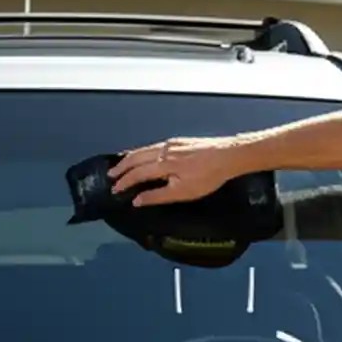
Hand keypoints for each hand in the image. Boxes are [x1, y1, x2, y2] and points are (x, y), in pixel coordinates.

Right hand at [108, 135, 244, 206]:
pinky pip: (154, 146)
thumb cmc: (208, 176)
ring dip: (131, 158)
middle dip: (122, 167)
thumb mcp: (183, 192)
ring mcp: (172, 144)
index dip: (124, 183)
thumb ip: (158, 196)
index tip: (115, 190)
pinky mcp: (180, 141)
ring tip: (123, 164)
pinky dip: (144, 151)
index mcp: (162, 164)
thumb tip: (137, 200)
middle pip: (136, 158)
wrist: (229, 155)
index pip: (136, 173)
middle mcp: (164, 150)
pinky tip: (146, 155)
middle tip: (112, 176)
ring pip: (144, 149)